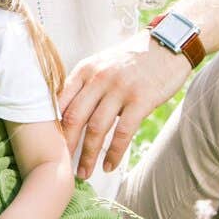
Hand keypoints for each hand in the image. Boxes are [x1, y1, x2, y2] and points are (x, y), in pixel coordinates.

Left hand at [59, 32, 190, 178]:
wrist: (168, 44)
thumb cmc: (132, 59)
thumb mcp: (102, 63)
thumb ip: (84, 84)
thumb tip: (63, 112)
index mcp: (85, 70)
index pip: (60, 101)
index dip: (52, 126)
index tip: (49, 145)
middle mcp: (99, 79)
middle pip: (74, 118)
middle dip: (65, 146)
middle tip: (60, 166)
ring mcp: (120, 89)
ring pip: (96, 129)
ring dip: (87, 155)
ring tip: (83, 173)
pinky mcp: (141, 100)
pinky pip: (122, 132)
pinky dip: (114, 153)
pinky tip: (109, 166)